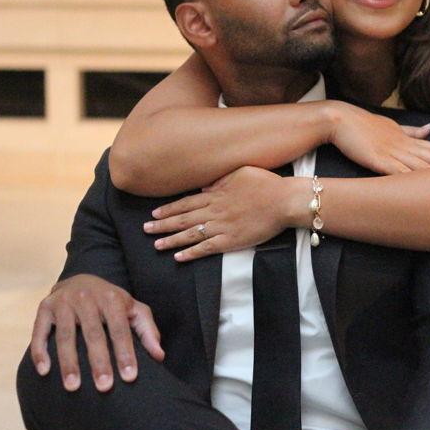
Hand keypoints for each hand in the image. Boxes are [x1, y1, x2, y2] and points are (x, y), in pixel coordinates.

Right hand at [30, 274, 163, 392]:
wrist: (79, 280)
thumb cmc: (110, 302)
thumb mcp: (131, 309)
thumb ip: (146, 330)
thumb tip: (159, 356)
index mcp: (111, 298)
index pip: (120, 328)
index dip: (125, 352)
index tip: (130, 376)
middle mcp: (87, 297)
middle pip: (93, 333)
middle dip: (99, 361)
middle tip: (104, 387)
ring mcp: (64, 301)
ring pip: (66, 334)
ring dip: (69, 362)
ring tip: (73, 387)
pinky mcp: (45, 307)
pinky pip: (40, 331)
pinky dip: (41, 350)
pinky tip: (44, 371)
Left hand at [145, 166, 292, 261]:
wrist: (284, 200)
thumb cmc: (266, 183)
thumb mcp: (240, 172)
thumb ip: (220, 179)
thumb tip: (204, 185)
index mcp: (216, 193)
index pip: (186, 202)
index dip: (169, 209)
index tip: (155, 213)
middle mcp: (215, 210)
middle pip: (183, 219)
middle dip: (162, 224)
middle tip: (145, 229)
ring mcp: (222, 226)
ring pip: (190, 235)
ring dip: (171, 240)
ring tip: (156, 245)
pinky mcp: (232, 240)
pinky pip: (207, 248)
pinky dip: (191, 253)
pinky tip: (179, 257)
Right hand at [328, 101, 429, 173]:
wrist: (340, 120)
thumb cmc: (363, 124)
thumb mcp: (392, 125)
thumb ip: (411, 131)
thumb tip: (429, 128)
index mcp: (408, 138)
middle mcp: (404, 145)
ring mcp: (392, 153)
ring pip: (420, 167)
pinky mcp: (378, 160)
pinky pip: (399, 173)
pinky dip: (411, 183)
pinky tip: (420, 193)